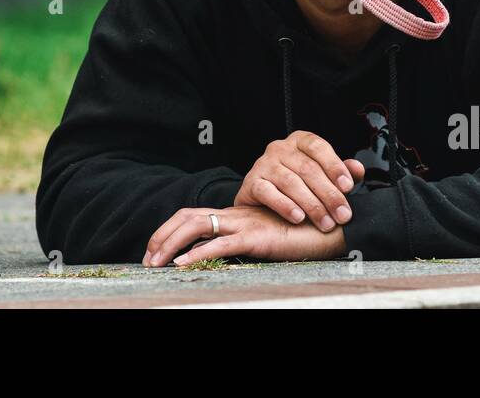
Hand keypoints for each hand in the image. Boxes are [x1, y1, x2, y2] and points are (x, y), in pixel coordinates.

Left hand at [143, 205, 346, 267]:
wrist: (332, 227)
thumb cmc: (304, 234)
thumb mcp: (269, 239)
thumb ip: (247, 242)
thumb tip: (223, 254)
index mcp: (238, 215)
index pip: (195, 214)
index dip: (171, 228)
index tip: (156, 249)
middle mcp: (237, 215)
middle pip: (188, 216)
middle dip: (162, 235)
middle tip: (147, 258)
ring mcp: (246, 225)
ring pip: (197, 225)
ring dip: (171, 243)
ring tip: (155, 262)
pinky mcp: (256, 237)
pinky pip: (221, 244)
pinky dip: (198, 254)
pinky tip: (182, 265)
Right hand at [234, 131, 364, 230]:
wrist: (261, 199)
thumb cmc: (297, 185)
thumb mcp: (321, 176)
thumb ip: (340, 172)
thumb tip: (358, 169)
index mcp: (299, 141)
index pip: (318, 147)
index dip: (334, 166)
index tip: (348, 186)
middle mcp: (280, 148)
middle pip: (307, 168)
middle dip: (329, 194)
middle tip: (342, 215)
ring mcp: (263, 164)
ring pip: (290, 182)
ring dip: (311, 205)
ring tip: (325, 222)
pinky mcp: (252, 182)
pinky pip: (268, 193)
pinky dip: (285, 206)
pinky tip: (298, 217)